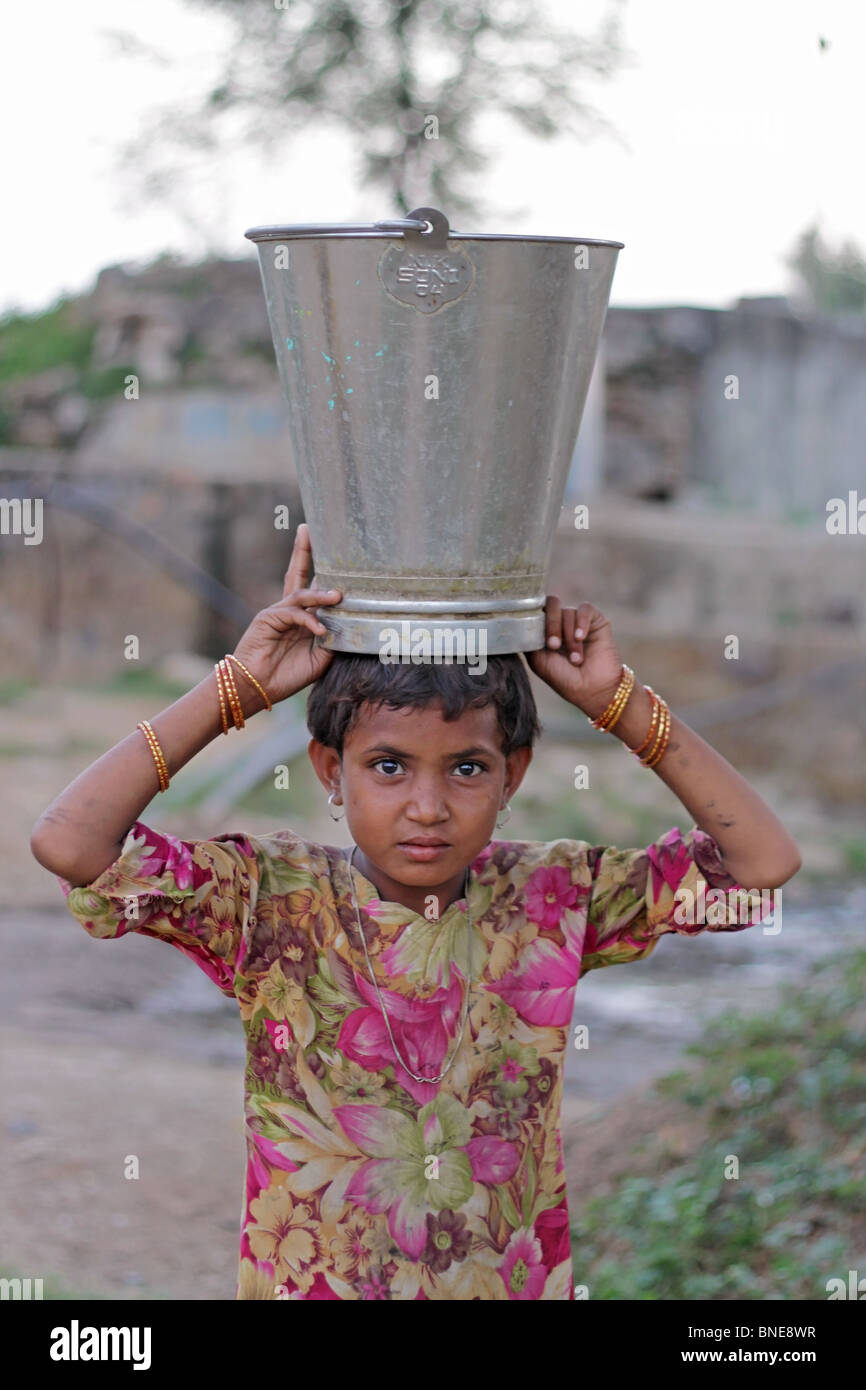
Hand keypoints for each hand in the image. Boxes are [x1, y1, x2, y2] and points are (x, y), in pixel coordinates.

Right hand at [229, 524, 341, 705]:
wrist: (257, 688)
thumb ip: (333, 640)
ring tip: (338, 596)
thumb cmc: (288, 675)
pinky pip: (294, 614)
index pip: (315, 588)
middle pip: (298, 573)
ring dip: (322, 595)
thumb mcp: (320, 658)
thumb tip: (351, 624)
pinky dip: (309, 621)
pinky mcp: (268, 618)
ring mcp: (278, 612)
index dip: (324, 573)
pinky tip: (319, 631)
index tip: (336, 553)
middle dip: (304, 551)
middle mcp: (290, 610)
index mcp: (303, 618)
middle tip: (309, 529)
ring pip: (303, 594)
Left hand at [525, 598, 623, 718]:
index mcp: (545, 631)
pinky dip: (581, 623)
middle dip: (551, 625)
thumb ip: (529, 639)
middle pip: (551, 604)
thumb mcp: (539, 661)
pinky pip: (585, 609)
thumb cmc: (565, 679)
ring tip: (576, 659)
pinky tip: (581, 637)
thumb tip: (518, 622)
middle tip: (554, 646)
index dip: (536, 619)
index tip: (540, 641)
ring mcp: (578, 621)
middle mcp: (561, 623)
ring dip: (569, 638)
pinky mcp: (596, 620)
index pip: (537, 611)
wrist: (593, 690)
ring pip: (568, 612)